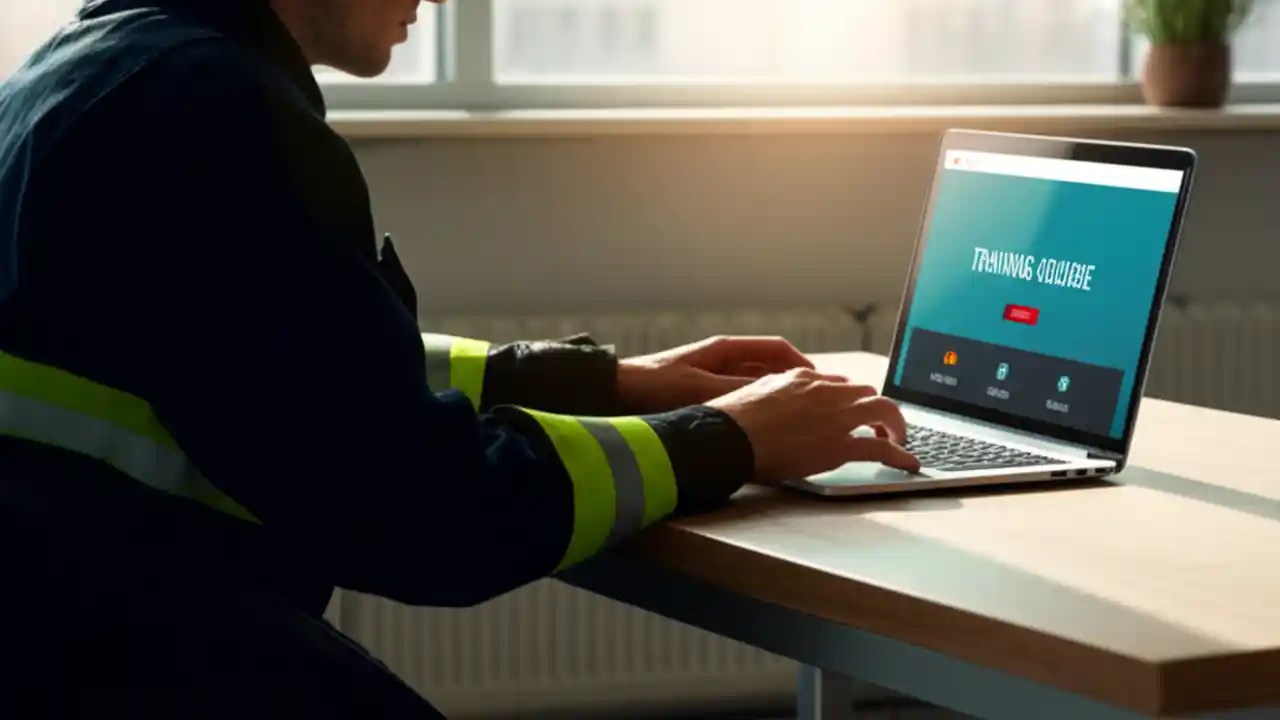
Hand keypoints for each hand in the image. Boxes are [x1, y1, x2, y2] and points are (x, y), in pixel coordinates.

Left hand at [617, 335, 813, 413]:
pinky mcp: (703, 395)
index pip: (777, 350)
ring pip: (756, 385)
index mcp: (725, 350)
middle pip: (770, 368)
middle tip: (819, 403)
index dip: (802, 364)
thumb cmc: (656, 385)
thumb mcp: (701, 389)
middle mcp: (722, 360)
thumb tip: (776, 393)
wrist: (616, 392)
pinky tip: (765, 427)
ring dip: (776, 398)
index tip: (822, 382)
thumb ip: (737, 391)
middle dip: (795, 383)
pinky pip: (740, 399)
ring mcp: (713, 377)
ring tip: (799, 418)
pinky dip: (756, 409)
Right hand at [705, 368, 919, 484]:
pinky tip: (908, 464)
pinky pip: (880, 448)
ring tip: (898, 441)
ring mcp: (834, 417)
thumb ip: (771, 397)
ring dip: (894, 425)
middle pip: (865, 391)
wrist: (725, 438)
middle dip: (875, 409)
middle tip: (878, 426)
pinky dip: (900, 455)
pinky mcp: (838, 446)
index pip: (837, 382)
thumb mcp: (751, 396)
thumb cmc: (728, 422)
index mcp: (800, 378)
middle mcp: (823, 391)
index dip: (848, 398)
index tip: (849, 410)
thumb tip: (770, 409)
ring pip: (882, 409)